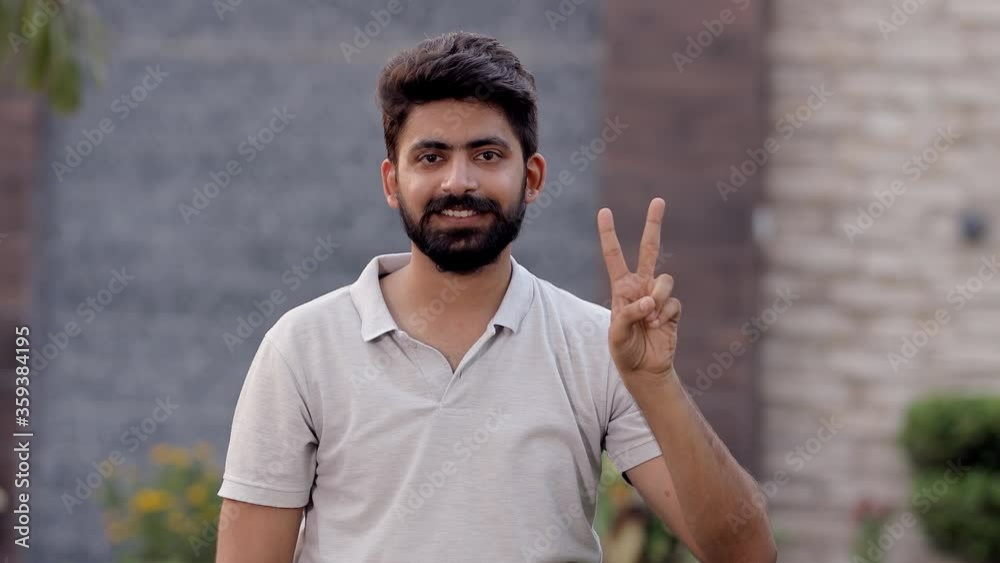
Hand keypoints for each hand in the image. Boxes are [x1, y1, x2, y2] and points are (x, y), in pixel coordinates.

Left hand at [598, 198, 680, 379]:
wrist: (644, 369)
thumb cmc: (624, 350)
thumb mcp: (616, 333)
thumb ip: (629, 314)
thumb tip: (650, 301)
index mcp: (621, 287)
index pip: (614, 255)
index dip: (609, 234)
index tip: (604, 212)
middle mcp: (641, 286)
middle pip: (650, 249)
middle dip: (654, 225)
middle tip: (658, 200)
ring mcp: (658, 296)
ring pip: (664, 280)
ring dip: (657, 297)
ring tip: (649, 319)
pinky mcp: (672, 309)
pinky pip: (672, 302)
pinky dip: (664, 315)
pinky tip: (657, 327)